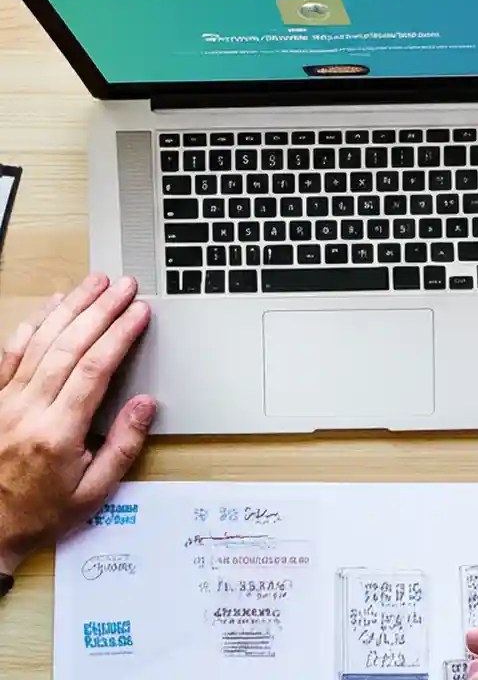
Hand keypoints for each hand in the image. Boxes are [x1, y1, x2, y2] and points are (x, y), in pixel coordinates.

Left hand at [0, 274, 154, 575]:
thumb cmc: (41, 513)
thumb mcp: (95, 492)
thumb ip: (123, 446)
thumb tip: (145, 405)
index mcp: (58, 433)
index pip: (94, 369)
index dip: (120, 335)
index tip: (139, 313)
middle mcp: (27, 411)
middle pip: (68, 346)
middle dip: (99, 310)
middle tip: (123, 286)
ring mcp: (5, 402)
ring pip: (39, 343)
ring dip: (69, 308)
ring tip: (93, 283)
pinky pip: (9, 355)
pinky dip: (31, 326)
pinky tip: (50, 308)